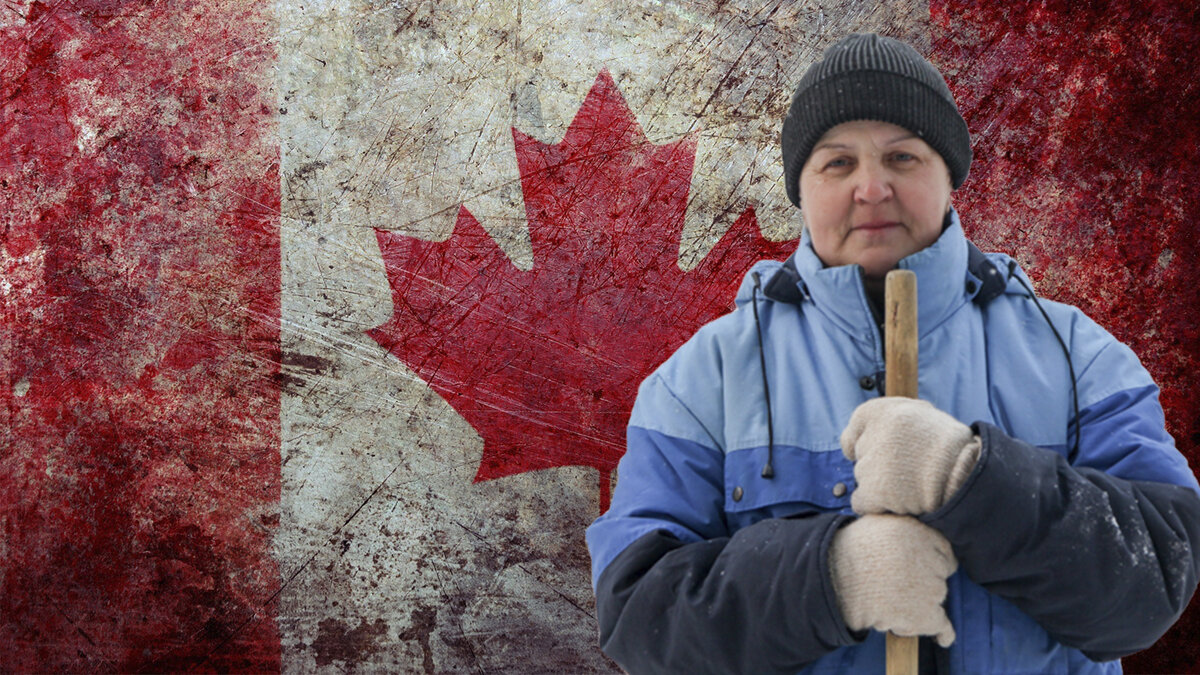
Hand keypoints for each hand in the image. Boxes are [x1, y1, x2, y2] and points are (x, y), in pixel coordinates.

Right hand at [828, 514, 956, 646]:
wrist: (834, 579)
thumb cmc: (849, 551)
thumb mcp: (879, 524)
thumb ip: (903, 527)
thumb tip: (914, 537)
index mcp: (919, 534)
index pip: (943, 550)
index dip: (930, 559)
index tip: (917, 565)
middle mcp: (929, 559)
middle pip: (941, 574)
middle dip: (925, 579)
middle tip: (898, 582)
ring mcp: (930, 589)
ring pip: (937, 598)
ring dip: (923, 601)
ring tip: (895, 601)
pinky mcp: (924, 614)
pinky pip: (942, 625)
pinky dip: (943, 632)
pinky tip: (943, 638)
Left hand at [841, 397, 979, 514]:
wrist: (970, 479)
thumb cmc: (953, 449)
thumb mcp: (925, 417)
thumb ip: (893, 420)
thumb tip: (858, 433)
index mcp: (887, 411)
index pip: (857, 422)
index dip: (858, 438)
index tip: (858, 448)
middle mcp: (876, 434)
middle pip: (861, 453)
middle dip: (876, 463)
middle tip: (905, 469)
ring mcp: (873, 464)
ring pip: (862, 478)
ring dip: (879, 484)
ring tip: (910, 484)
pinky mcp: (874, 491)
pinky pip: (861, 501)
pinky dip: (875, 505)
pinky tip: (899, 502)